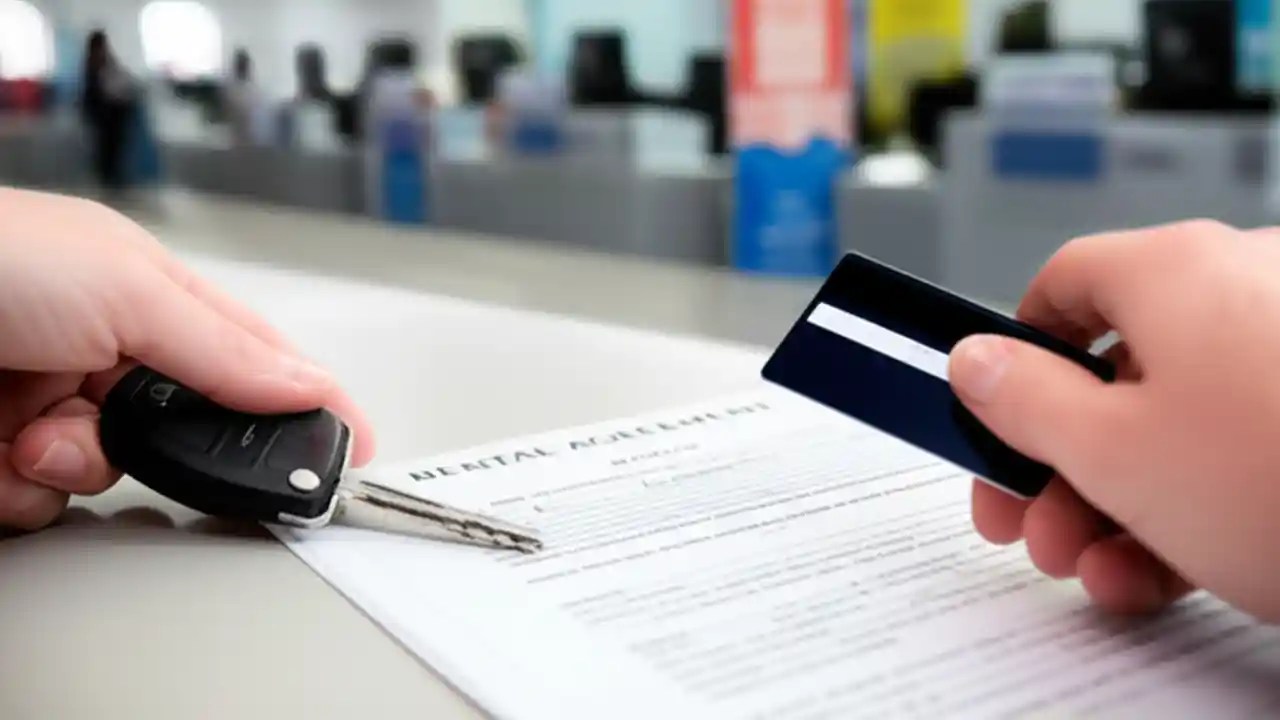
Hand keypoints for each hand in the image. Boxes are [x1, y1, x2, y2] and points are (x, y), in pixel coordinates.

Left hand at [0, 188, 374, 529]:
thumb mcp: (125, 288)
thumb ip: (223, 348)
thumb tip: (305, 385)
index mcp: (144, 296)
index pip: (250, 358)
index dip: (303, 400)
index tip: (350, 445)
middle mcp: (97, 350)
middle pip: (180, 431)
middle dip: (159, 445)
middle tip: (135, 435)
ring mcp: (43, 402)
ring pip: (106, 476)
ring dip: (72, 467)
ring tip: (30, 430)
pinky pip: (36, 501)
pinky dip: (17, 489)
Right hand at [948, 220, 1279, 622]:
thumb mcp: (1113, 452)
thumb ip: (1024, 401)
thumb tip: (977, 362)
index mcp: (1176, 271)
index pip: (1062, 286)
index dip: (1015, 356)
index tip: (995, 415)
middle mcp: (1244, 289)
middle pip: (1117, 369)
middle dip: (1061, 464)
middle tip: (1036, 525)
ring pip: (1179, 420)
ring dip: (1120, 502)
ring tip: (1102, 567)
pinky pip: (1242, 444)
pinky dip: (1194, 504)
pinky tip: (1165, 570)